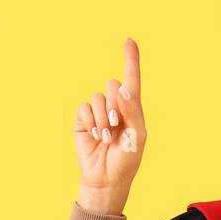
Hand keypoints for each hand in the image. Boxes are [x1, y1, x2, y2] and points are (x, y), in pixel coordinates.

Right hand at [74, 37, 146, 213]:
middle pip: (113, 84)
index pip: (132, 80)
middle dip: (116, 104)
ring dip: (103, 118)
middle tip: (116, 125)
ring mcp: (98, 112)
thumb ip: (134, 110)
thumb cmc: (126, 159)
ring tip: (106, 136)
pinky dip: (90, 120)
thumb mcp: (138, 136)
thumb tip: (123, 88)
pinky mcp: (82, 120)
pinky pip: (84, 107)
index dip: (131, 59)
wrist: (107, 179)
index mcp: (132, 108)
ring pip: (98, 96)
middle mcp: (115, 106)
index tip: (129, 40)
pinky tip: (94, 135)